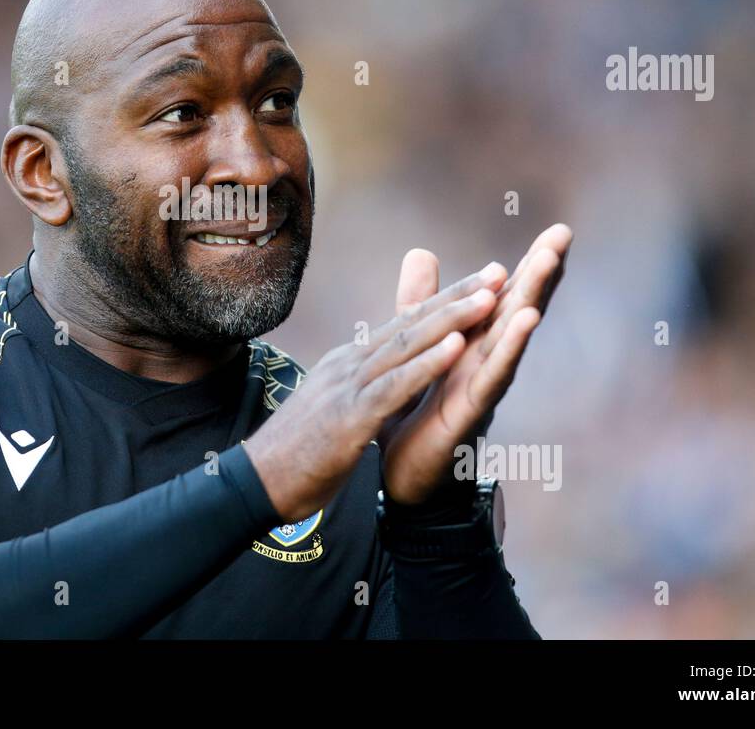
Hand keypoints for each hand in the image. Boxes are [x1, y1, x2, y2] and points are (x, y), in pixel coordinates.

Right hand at [243, 264, 503, 522]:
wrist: (257, 483)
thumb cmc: (296, 451)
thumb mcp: (330, 405)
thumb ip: (356, 385)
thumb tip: (376, 375)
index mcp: (348, 362)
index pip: (403, 324)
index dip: (444, 300)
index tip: (480, 281)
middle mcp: (349, 364)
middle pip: (410, 322)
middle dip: (456, 296)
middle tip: (497, 272)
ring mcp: (348, 388)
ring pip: (406, 345)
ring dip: (450, 320)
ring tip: (488, 299)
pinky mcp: (349, 418)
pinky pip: (394, 386)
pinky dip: (427, 365)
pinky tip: (457, 349)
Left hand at [379, 223, 572, 505]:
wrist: (404, 476)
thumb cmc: (417, 413)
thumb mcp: (417, 347)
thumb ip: (421, 303)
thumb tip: (423, 253)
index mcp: (474, 344)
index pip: (505, 298)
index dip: (530, 266)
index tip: (558, 231)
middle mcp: (486, 362)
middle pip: (517, 310)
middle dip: (540, 274)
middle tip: (561, 235)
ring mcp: (482, 387)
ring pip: (510, 339)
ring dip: (529, 300)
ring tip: (547, 267)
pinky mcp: (470, 413)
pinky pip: (491, 377)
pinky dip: (508, 349)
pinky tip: (522, 323)